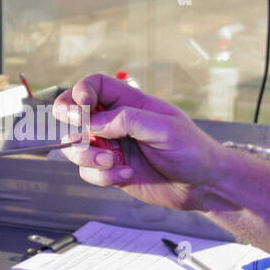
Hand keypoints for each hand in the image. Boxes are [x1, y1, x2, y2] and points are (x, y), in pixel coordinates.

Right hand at [51, 73, 223, 211]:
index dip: (81, 92)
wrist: (200, 184)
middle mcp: (115, 122)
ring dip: (88, 156)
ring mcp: (111, 146)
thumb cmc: (190, 149)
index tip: (82, 108)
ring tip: (112, 161)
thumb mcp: (165, 129)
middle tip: (79, 132)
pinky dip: (101, 176)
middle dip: (69, 121)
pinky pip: (88, 172)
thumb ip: (128, 120)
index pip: (94, 85)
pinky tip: (125, 175)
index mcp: (129, 102)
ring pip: (76, 146)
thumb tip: (93, 123)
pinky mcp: (110, 170)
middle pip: (74, 112)